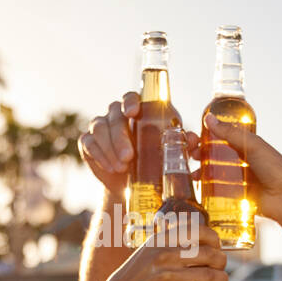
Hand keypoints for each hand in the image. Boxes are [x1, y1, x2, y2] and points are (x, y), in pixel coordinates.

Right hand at [80, 91, 200, 196]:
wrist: (132, 183)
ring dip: (110, 149)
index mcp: (137, 109)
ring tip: (122, 167)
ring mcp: (100, 126)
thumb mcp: (170, 150)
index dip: (130, 102)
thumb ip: (182, 143)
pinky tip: (111, 168)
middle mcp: (116, 114)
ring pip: (99, 129)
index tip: (133, 113)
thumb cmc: (154, 158)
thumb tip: (193, 140)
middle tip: (130, 157)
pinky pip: (89, 143)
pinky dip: (100, 156)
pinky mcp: (88, 142)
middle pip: (114, 116)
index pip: (130, 97)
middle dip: (120, 137)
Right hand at [91, 214, 227, 280]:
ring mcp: (168, 276)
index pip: (200, 231)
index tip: (217, 247)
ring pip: (212, 276)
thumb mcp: (147, 251)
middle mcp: (165, 254)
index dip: (215, 240)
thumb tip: (201, 240)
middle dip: (222, 263)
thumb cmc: (135, 278)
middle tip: (220, 268)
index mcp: (161, 239)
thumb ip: (168, 242)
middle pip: (211, 254)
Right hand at [202, 111, 281, 234]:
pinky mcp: (235, 194)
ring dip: (200, 170)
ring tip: (193, 173)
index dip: (206, 136)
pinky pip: (217, 189)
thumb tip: (209, 119)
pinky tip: (199, 185)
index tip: (195, 137)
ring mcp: (237, 178)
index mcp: (246, 146)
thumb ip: (230, 133)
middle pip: (214, 154)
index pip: (222, 137)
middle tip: (191, 153)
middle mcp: (240, 160)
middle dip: (199, 153)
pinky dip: (206, 186)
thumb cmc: (275, 169)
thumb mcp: (253, 146)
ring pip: (213, 171)